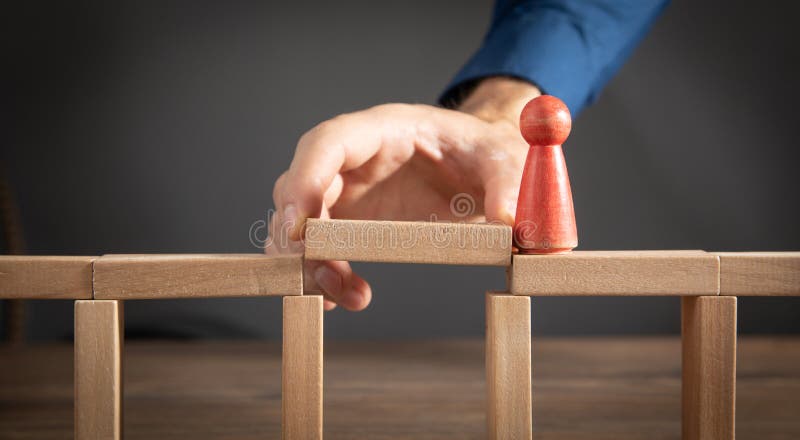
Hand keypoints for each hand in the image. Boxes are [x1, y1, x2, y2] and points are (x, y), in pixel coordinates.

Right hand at [267, 77, 539, 310]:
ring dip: (312, 265)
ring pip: (299, 224)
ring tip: (351, 297)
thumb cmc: (486, 153)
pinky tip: (341, 299)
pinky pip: (316, 246)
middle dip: (303, 239)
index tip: (300, 231)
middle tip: (332, 280)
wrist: (483, 167)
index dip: (304, 182)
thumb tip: (508, 223)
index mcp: (385, 129)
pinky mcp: (350, 221)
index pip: (327, 143)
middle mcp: (354, 158)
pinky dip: (318, 274)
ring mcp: (347, 190)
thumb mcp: (506, 161)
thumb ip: (507, 187)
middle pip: (300, 189)